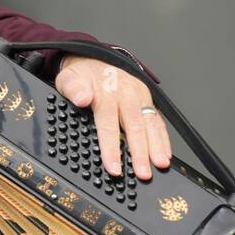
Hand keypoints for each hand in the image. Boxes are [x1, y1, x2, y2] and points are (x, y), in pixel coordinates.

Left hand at [54, 55, 171, 180]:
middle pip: (134, 126)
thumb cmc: (82, 75)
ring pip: (150, 123)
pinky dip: (164, 138)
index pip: (108, 123)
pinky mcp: (148, 100)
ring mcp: (140, 96)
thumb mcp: (69, 78)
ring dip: (157, 146)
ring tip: (161, 165)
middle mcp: (127, 93)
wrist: (95, 60)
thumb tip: (82, 98)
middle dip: (140, 152)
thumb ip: (73, 88)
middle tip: (143, 173)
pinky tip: (166, 154)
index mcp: (106, 91)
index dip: (111, 148)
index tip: (114, 168)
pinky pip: (158, 120)